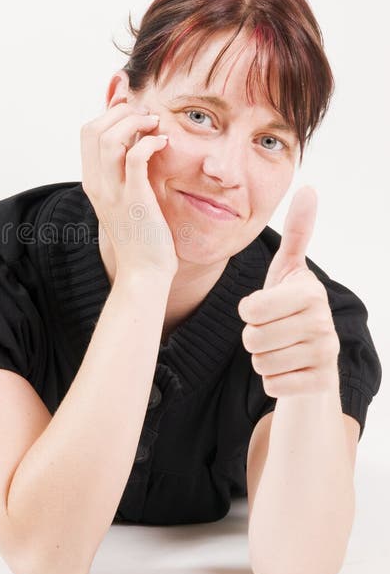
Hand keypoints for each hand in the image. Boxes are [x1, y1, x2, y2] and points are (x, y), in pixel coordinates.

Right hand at [80, 99, 177, 279]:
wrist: (144, 271)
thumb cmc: (140, 235)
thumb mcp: (124, 198)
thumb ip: (124, 171)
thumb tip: (135, 140)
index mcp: (93, 181)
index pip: (87, 132)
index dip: (110, 112)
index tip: (134, 111)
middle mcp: (98, 184)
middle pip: (94, 129)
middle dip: (121, 112)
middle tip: (146, 116)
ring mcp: (114, 192)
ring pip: (110, 138)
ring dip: (135, 122)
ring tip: (154, 125)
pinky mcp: (135, 200)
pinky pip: (135, 157)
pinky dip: (149, 142)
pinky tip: (163, 143)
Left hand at [237, 186, 339, 398]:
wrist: (313, 361)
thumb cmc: (290, 310)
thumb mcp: (288, 271)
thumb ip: (298, 232)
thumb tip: (310, 187)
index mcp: (310, 292)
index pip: (251, 309)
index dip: (248, 312)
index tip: (264, 308)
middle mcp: (323, 322)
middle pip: (252, 338)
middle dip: (253, 338)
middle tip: (272, 332)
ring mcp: (326, 355)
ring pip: (259, 362)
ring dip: (262, 360)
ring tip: (280, 350)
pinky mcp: (320, 384)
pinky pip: (272, 385)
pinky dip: (272, 382)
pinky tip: (288, 372)